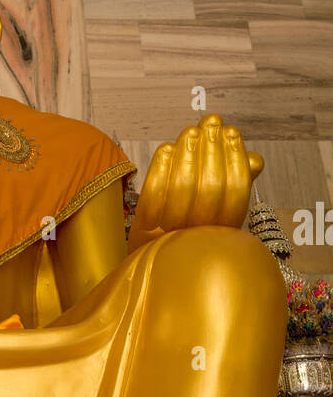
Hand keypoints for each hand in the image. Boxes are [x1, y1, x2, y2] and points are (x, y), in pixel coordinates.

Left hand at [128, 114, 263, 252]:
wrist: (150, 273)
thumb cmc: (189, 236)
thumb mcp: (215, 216)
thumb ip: (233, 186)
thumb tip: (255, 159)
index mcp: (223, 235)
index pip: (235, 193)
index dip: (234, 159)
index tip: (231, 131)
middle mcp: (199, 239)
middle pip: (210, 188)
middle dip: (211, 149)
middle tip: (211, 123)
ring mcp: (169, 237)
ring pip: (182, 189)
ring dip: (187, 154)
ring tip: (191, 131)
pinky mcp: (142, 232)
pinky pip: (153, 196)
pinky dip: (160, 168)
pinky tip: (166, 148)